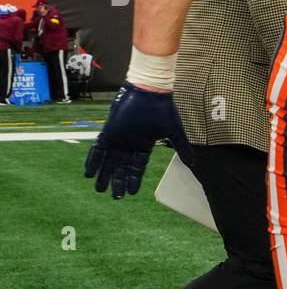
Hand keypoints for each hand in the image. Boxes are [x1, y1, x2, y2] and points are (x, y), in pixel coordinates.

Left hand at [85, 83, 192, 198]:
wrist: (150, 92)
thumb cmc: (163, 110)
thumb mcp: (175, 133)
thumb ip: (182, 149)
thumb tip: (194, 164)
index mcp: (143, 145)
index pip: (137, 168)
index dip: (134, 180)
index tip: (130, 194)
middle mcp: (129, 144)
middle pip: (122, 168)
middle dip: (118, 182)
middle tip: (114, 197)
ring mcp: (118, 139)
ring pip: (108, 161)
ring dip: (103, 175)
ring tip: (99, 189)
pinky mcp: (109, 132)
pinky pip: (98, 149)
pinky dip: (93, 161)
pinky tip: (89, 173)